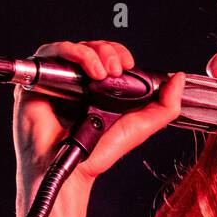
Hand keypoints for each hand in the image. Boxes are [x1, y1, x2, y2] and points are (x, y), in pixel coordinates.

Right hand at [11, 38, 184, 183]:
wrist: (71, 168)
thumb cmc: (96, 153)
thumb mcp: (138, 127)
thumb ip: (164, 107)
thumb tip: (179, 79)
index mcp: (96, 88)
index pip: (107, 56)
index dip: (119, 53)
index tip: (129, 64)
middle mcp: (75, 81)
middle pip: (91, 47)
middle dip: (109, 51)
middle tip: (119, 68)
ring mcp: (55, 80)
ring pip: (74, 47)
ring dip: (94, 52)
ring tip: (105, 72)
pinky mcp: (37, 80)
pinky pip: (51, 52)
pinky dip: (73, 53)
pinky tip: (90, 70)